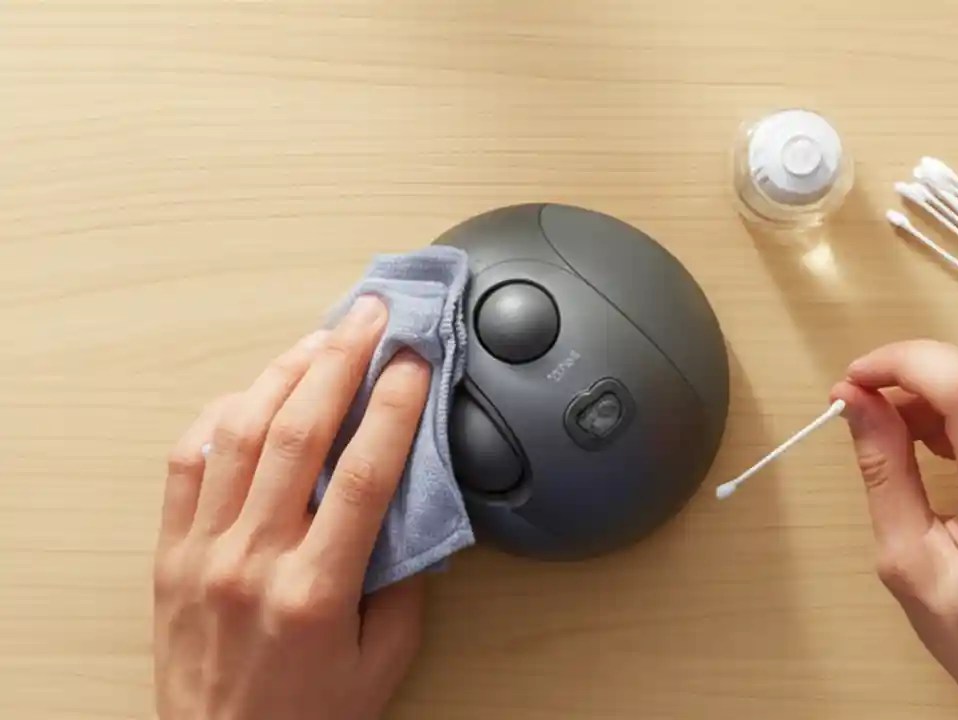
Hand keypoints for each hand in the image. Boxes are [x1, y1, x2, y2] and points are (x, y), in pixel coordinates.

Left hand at [154, 296, 429, 719]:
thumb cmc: (309, 715)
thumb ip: (404, 579)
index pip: (363, 473)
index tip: (417, 360)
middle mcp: (253, 559)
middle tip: (370, 314)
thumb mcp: (385, 659)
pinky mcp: (170, 552)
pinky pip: (187, 461)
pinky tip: (253, 391)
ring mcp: (204, 550)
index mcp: (315, 590)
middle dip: (341, 360)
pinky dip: (220, 414)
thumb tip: (413, 501)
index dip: (394, 406)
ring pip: (239, 432)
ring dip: (284, 372)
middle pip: (298, 432)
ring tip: (321, 337)